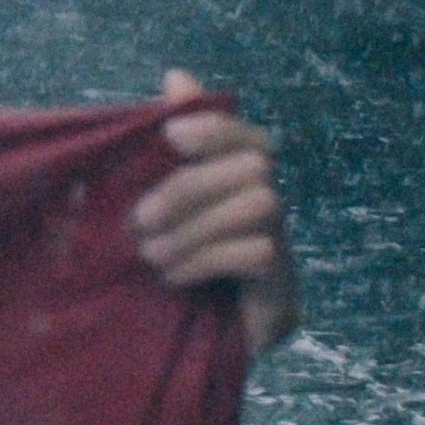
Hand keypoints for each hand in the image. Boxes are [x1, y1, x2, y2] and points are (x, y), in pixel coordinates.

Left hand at [132, 69, 297, 355]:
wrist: (176, 351)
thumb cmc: (159, 265)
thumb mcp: (149, 202)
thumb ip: (162, 144)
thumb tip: (178, 74)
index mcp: (239, 184)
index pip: (247, 135)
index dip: (217, 127)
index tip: (171, 133)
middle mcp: (270, 209)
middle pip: (255, 166)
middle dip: (191, 188)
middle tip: (140, 220)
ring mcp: (284, 250)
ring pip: (261, 205)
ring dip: (196, 228)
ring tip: (152, 254)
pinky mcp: (284, 293)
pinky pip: (260, 252)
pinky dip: (207, 259)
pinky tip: (174, 277)